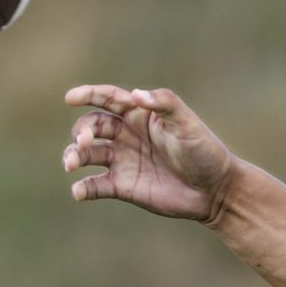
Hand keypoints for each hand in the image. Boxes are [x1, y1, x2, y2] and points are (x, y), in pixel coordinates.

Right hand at [63, 85, 234, 221]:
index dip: (88, 94)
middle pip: (91, 126)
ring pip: (86, 154)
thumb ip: (164, 104)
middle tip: (82, 142)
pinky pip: (95, 186)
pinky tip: (79, 192)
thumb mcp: (188, 124)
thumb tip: (135, 94)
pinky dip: (83, 188)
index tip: (70, 98)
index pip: (107, 99)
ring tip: (71, 164)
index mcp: (139, 115)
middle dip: (80, 131)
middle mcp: (126, 135)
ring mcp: (122, 160)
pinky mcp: (122, 186)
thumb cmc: (204, 152)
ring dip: (73, 156)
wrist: (215, 191)